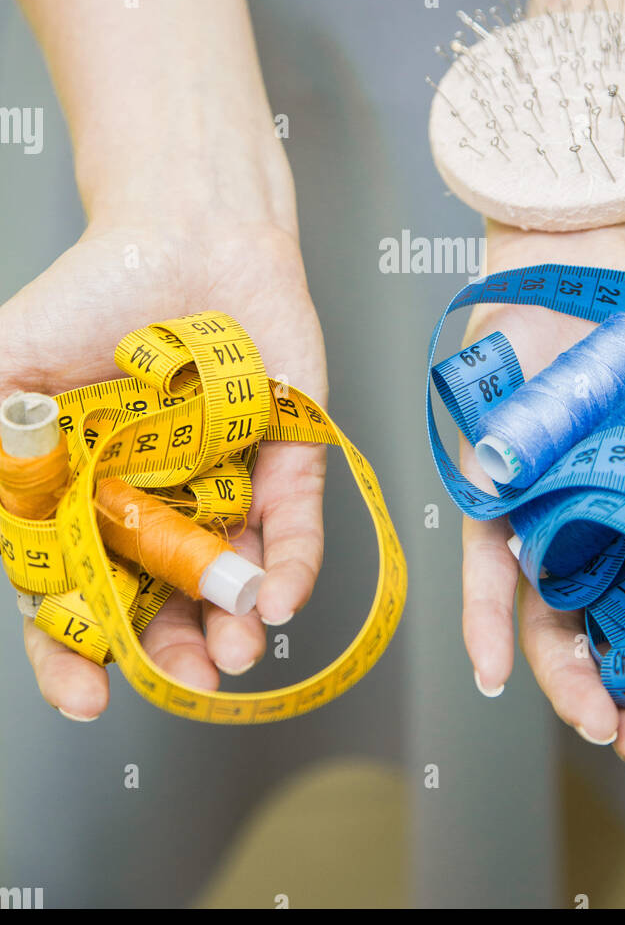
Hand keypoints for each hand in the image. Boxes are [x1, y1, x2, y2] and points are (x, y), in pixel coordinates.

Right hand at [0, 203, 326, 721]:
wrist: (184, 226)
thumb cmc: (92, 289)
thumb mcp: (8, 366)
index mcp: (83, 495)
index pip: (74, 593)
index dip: (73, 651)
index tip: (85, 698)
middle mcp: (154, 500)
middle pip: (159, 599)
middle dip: (172, 650)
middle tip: (189, 683)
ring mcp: (223, 481)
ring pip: (230, 571)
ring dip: (235, 619)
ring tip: (238, 650)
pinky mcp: (288, 452)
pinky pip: (295, 519)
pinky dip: (293, 560)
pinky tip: (284, 596)